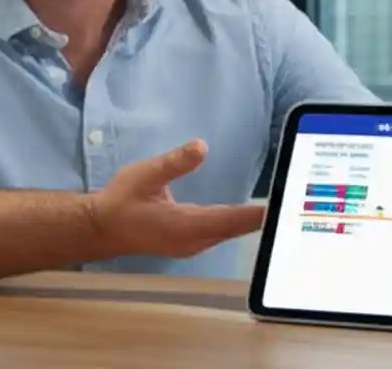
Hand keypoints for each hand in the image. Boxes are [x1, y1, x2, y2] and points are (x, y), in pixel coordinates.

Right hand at [87, 140, 265, 257]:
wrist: (100, 228)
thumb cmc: (121, 200)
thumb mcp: (145, 175)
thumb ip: (174, 162)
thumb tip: (201, 146)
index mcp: (186, 224)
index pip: (231, 219)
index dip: (258, 213)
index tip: (282, 203)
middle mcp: (194, 240)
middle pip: (237, 229)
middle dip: (262, 215)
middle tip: (291, 198)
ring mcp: (192, 245)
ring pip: (230, 233)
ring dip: (251, 221)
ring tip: (278, 203)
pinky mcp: (189, 244)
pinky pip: (221, 233)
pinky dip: (237, 223)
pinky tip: (249, 213)